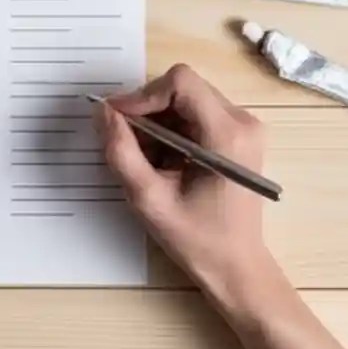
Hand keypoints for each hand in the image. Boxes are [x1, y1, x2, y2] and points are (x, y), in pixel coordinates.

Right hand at [95, 64, 271, 304]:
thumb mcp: (150, 199)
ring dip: (158, 121)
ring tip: (145, 158)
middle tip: (126, 142)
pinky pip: (196, 114)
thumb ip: (122, 152)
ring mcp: (244, 127)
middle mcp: (243, 122)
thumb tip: (103, 112)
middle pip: (184, 88)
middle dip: (148, 110)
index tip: (118, 120)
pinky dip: (172, 129)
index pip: (181, 82)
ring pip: (187, 99)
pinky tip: (163, 161)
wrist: (236, 266)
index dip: (143, 95)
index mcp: (227, 135)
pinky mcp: (238, 136)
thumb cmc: (197, 239)